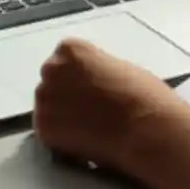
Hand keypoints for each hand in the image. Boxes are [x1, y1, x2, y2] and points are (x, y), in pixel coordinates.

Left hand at [33, 38, 188, 170]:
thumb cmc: (144, 96)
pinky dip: (63, 138)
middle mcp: (51, 69)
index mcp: (70, 48)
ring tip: (89, 127)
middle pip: (52, 82)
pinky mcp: (43, 129)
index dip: (79, 76)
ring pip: (48, 108)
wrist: (146, 128)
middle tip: (88, 110)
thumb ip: (95, 70)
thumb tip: (90, 83)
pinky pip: (48, 132)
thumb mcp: (118, 67)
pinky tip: (85, 140)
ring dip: (62, 116)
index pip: (63, 59)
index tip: (92, 87)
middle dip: (66, 95)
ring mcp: (44, 99)